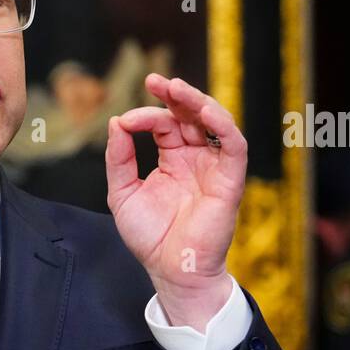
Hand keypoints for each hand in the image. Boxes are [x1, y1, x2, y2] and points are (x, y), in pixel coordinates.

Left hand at [106, 74, 246, 328]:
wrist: (170, 270)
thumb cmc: (151, 237)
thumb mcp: (122, 193)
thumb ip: (119, 159)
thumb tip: (116, 123)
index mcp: (173, 159)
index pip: (164, 123)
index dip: (146, 115)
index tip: (124, 121)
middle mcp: (196, 158)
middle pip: (190, 115)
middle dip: (174, 95)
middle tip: (154, 80)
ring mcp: (214, 166)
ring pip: (213, 121)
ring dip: (196, 101)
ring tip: (175, 87)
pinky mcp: (229, 179)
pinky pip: (233, 145)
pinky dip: (221, 125)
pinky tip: (203, 112)